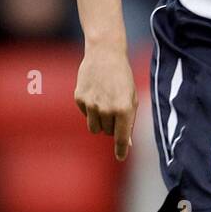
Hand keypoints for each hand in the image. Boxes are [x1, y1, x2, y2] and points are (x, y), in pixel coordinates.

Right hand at [74, 45, 137, 160]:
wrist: (105, 53)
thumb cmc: (123, 77)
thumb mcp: (131, 98)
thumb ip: (129, 121)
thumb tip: (126, 143)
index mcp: (123, 109)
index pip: (121, 137)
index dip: (121, 150)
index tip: (120, 157)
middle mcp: (106, 108)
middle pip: (108, 132)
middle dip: (113, 126)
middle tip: (116, 109)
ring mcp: (91, 104)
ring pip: (95, 127)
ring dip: (101, 121)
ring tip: (105, 103)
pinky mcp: (79, 98)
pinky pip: (85, 114)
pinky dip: (90, 109)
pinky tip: (96, 92)